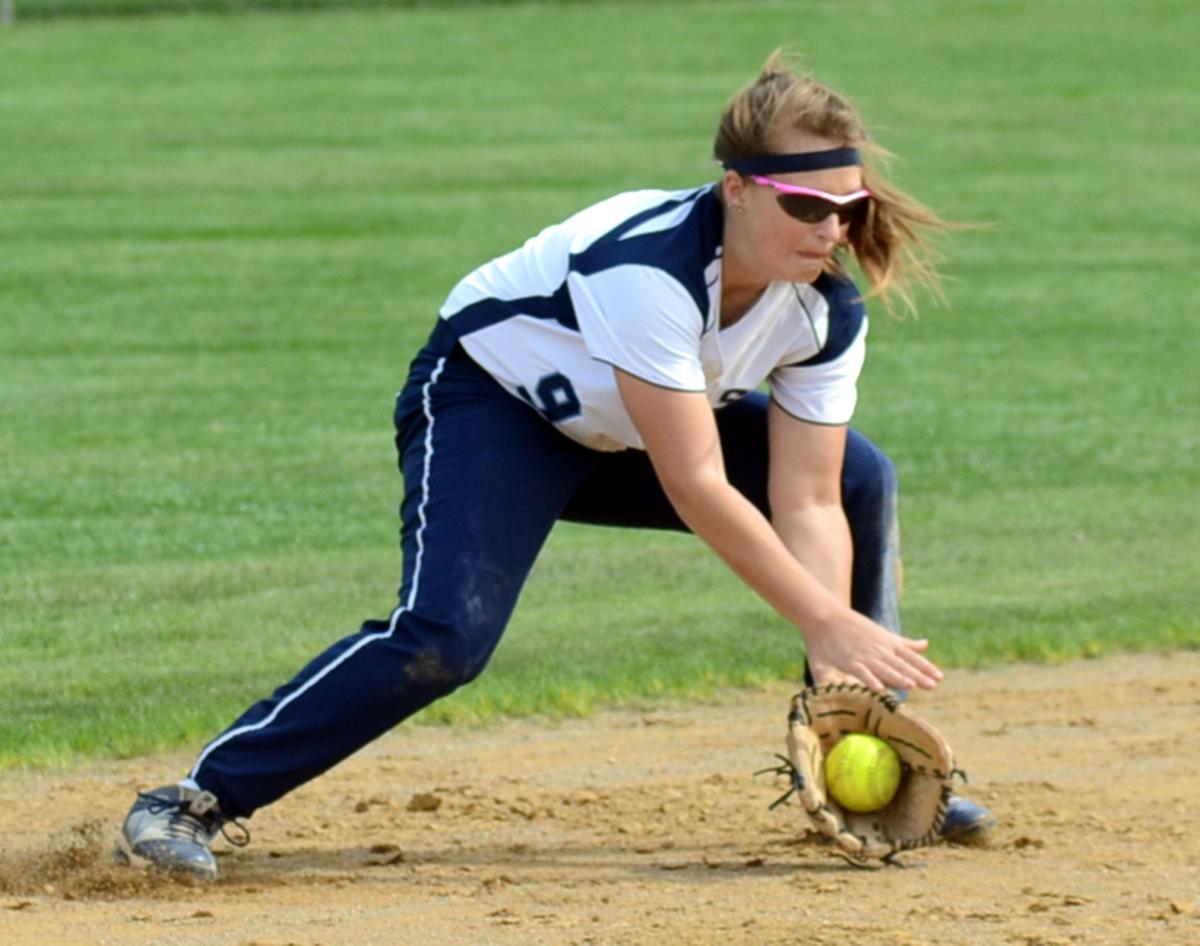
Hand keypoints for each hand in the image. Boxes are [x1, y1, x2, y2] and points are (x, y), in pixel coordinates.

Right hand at [805, 608, 942, 691]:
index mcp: (888, 644)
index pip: (910, 658)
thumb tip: (926, 644)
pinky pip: (861, 672)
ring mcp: (864, 655)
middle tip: (933, 686)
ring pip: (883, 668)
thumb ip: (904, 643)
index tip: (939, 678)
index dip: (925, 667)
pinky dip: (869, 680)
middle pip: (901, 665)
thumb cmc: (854, 627)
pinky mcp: (849, 661)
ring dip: (897, 677)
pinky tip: (879, 689)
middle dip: (917, 675)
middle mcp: (879, 650)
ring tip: (911, 686)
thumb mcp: (883, 633)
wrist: (826, 616)